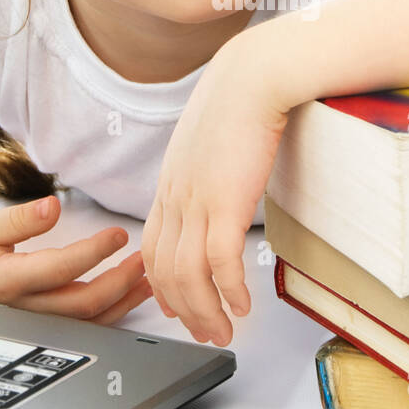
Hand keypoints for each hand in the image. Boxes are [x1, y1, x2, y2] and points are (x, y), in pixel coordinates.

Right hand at [0, 195, 151, 323]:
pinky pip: (81, 326)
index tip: (119, 234)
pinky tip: (126, 295)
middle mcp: (24, 308)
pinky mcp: (38, 325)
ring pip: (88, 321)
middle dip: (121, 281)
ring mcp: (32, 322)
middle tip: (143, 258)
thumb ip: (18, 218)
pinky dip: (110, 312)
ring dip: (122, 301)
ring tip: (146, 279)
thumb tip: (52, 206)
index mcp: (8, 281)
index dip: (96, 252)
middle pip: (84, 303)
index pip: (62, 268)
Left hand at [140, 38, 288, 346]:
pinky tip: (243, 306)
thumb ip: (206, 164)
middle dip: (183, 310)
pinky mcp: (225, 202)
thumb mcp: (210, 137)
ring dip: (205, 311)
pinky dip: (229, 291)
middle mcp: (176, 196)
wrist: (255, 75)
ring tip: (223, 332)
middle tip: (204, 333)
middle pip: (165, 270)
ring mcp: (197, 201)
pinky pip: (220, 262)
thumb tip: (220, 180)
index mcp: (171, 182)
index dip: (160, 283)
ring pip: (188, 275)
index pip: (153, 246)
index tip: (174, 305)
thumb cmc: (241, 97)